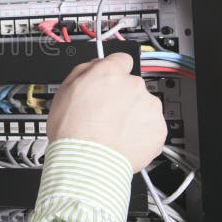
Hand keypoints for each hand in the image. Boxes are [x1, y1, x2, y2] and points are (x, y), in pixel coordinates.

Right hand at [47, 53, 166, 172]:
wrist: (87, 161)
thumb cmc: (72, 130)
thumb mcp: (64, 91)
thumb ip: (83, 71)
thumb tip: (95, 65)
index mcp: (110, 73)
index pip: (121, 60)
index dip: (115, 72)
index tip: (113, 82)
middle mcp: (133, 85)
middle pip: (132, 86)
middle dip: (122, 98)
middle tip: (106, 115)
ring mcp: (148, 107)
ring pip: (143, 106)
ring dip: (133, 115)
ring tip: (114, 131)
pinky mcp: (158, 129)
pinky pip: (152, 127)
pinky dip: (141, 133)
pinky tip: (123, 141)